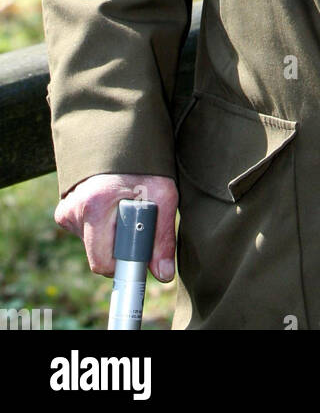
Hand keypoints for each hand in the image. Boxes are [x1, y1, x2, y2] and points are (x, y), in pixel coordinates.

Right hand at [54, 173, 178, 280]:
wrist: (121, 138)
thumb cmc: (145, 163)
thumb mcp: (163, 194)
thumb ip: (163, 236)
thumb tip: (163, 274)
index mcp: (95, 205)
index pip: (103, 262)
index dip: (125, 263)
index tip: (141, 253)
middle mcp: (74, 209)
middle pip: (97, 254)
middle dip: (120, 248)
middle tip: (138, 226)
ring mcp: (65, 210)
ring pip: (92, 244)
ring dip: (111, 235)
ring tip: (125, 208)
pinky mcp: (63, 211)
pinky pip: (85, 233)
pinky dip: (101, 227)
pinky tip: (112, 207)